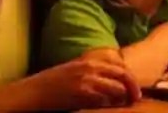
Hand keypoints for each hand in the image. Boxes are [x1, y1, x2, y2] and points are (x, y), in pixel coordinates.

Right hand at [24, 54, 141, 109]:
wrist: (32, 92)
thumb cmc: (52, 84)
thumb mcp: (75, 71)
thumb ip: (94, 73)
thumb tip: (113, 83)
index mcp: (90, 61)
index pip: (120, 67)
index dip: (131, 79)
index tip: (134, 89)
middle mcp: (90, 67)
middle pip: (123, 75)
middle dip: (132, 88)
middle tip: (135, 99)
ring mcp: (87, 79)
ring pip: (116, 87)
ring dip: (122, 97)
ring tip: (123, 104)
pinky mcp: (81, 92)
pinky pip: (103, 99)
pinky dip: (108, 104)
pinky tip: (106, 107)